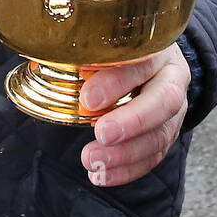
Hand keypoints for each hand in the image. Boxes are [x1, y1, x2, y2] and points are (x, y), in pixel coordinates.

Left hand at [79, 44, 190, 186]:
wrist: (152, 59)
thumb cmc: (119, 48)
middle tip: (101, 135)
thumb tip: (41, 58)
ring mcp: (175, 109)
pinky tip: (102, 175)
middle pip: (163, 102)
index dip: (116, 81)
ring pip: (159, 135)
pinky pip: (153, 155)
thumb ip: (83, 49)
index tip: (88, 98)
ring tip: (93, 162)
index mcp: (156, 48)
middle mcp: (172, 77)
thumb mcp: (106, 41)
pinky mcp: (168, 133)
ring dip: (125, 154)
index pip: (142, 62)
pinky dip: (127, 169)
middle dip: (131, 122)